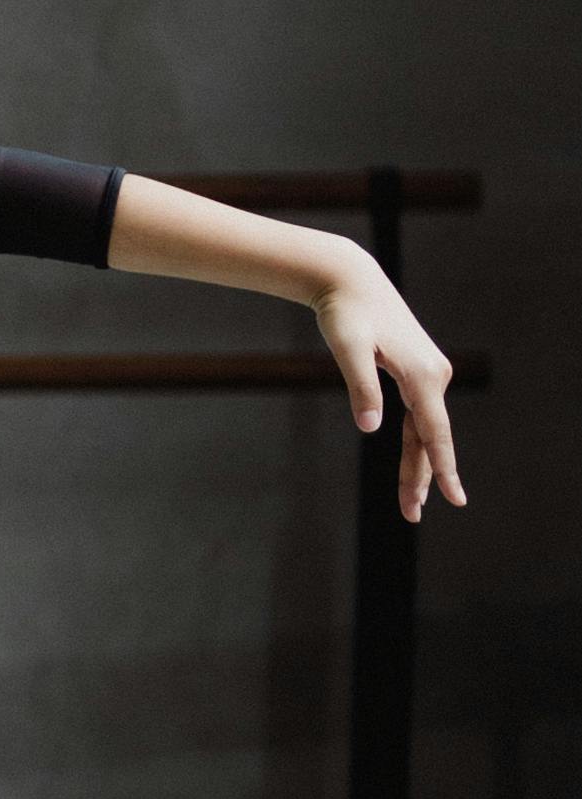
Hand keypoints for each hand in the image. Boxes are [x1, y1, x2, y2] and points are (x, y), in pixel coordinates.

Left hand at [311, 254, 465, 521]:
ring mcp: (428, 374)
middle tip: (412, 516)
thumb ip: (361, 387)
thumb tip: (370, 428)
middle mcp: (433, 376)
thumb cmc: (345, 313)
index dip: (443, 468)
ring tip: (412, 505)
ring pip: (424, 430)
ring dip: (418, 466)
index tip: (454, 499)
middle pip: (430, 438)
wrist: (350, 282)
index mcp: (421, 375)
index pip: (434, 432)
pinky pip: (418, 417)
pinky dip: (416, 443)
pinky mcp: (417, 372)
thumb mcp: (347, 348)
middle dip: (423, 478)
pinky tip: (412, 465)